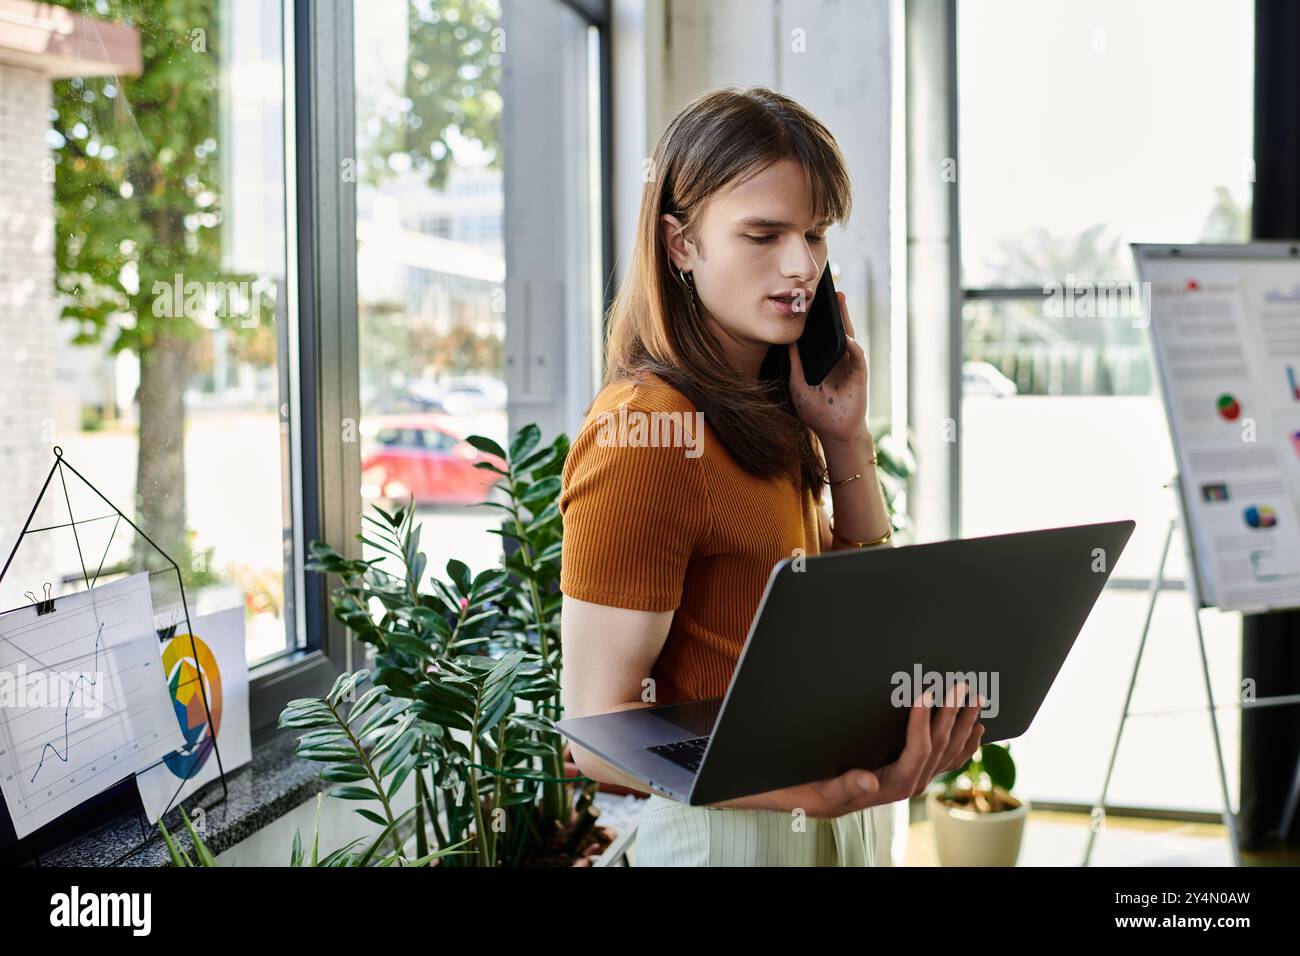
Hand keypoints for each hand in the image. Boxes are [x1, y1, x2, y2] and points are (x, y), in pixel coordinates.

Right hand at [716, 681, 984, 818]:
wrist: (817, 801)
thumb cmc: (818, 790)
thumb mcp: (826, 789)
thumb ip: (848, 785)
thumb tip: (869, 781)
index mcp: (892, 785)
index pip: (917, 749)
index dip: (924, 721)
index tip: (925, 692)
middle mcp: (910, 783)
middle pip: (940, 746)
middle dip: (952, 714)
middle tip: (960, 686)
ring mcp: (916, 779)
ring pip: (949, 751)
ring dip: (964, 724)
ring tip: (975, 699)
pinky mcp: (915, 774)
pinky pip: (948, 760)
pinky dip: (965, 744)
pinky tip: (976, 730)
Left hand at [788, 290, 868, 444]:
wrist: (834, 431)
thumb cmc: (815, 411)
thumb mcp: (797, 384)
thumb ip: (794, 363)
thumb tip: (787, 341)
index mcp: (823, 359)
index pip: (820, 333)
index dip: (816, 316)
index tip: (808, 296)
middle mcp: (837, 357)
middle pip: (835, 328)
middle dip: (832, 308)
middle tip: (826, 286)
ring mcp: (849, 363)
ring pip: (848, 334)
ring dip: (845, 317)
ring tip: (839, 299)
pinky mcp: (859, 373)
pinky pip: (857, 355)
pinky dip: (852, 345)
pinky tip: (846, 337)